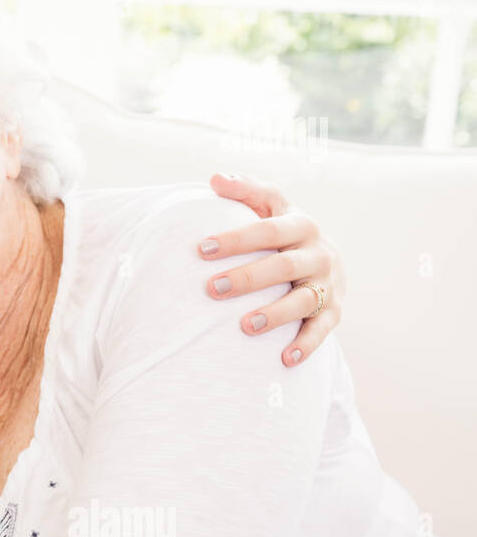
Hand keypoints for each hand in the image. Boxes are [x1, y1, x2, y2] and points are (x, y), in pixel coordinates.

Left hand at [199, 173, 345, 366]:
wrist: (327, 259)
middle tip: (211, 289)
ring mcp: (328, 283)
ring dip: (275, 314)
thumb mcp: (271, 206)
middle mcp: (318, 252)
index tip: (201, 248)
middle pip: (283, 265)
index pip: (267, 227)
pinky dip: (306, 344)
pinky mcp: (335, 310)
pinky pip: (322, 330)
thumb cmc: (283, 232)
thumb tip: (215, 177)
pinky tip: (284, 359)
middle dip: (247, 278)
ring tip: (244, 326)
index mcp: (299, 223)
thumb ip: (245, 191)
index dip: (236, 238)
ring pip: (304, 300)